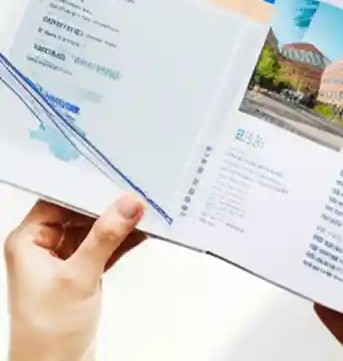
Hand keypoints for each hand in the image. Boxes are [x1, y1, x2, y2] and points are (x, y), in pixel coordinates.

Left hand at [4, 194, 146, 360]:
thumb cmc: (46, 331)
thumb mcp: (78, 277)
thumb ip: (105, 237)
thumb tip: (127, 205)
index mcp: (27, 242)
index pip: (57, 201)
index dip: (84, 189)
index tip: (114, 180)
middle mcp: (42, 248)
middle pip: (78, 214)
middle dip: (108, 206)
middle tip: (137, 196)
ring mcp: (63, 262)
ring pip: (95, 231)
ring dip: (119, 225)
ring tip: (146, 212)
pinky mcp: (82, 275)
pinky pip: (105, 248)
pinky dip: (123, 242)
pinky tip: (143, 233)